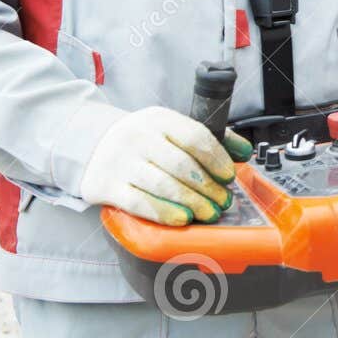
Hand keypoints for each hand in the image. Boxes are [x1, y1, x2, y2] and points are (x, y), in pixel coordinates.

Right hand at [78, 107, 250, 224]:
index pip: (194, 136)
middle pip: (181, 164)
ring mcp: (120, 161)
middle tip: (224, 201)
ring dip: (191, 202)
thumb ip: (208, 138)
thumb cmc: (143, 140)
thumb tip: (244, 152)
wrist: (92, 143)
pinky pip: (140, 202)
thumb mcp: (170, 128)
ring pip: (163, 185)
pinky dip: (164, 212)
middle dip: (207, 186)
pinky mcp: (106, 185)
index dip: (216, 158)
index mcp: (159, 119)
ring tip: (209, 212)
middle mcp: (138, 137)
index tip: (229, 176)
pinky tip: (182, 218)